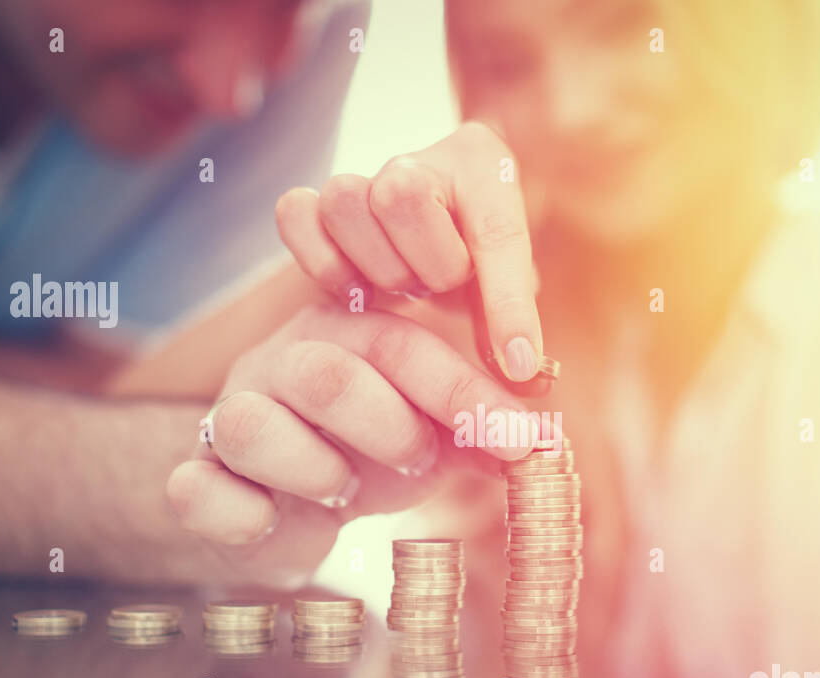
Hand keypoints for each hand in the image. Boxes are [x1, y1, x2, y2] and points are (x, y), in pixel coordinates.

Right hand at [164, 301, 539, 587]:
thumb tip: (543, 443)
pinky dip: (241, 515)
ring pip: (249, 426)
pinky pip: (194, 490)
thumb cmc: (369, 456)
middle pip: (323, 376)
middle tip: (418, 464)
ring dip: (315, 471)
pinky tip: (274, 521)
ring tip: (344, 490)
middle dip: (390, 429)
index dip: (464, 394)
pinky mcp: (196, 481)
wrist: (286, 507)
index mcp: (343, 335)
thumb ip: (481, 433)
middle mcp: (278, 364)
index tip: (523, 441)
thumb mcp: (434, 436)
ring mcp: (227, 419)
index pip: (400, 345)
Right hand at [275, 122, 543, 382]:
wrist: (437, 239)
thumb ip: (515, 328)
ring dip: (378, 266)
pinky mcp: (314, 204)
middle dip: (429, 264)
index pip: (496, 230)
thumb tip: (525, 375)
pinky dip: (323, 262)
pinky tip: (357, 292)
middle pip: (401, 195)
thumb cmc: (477, 267)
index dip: (508, 305)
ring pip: (344, 202)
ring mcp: (361, 177)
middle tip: (442, 288)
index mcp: (483, 165)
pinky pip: (295, 214)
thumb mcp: (508, 290)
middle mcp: (418, 159)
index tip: (520, 362)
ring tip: (404, 288)